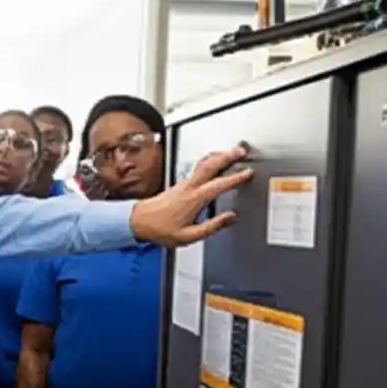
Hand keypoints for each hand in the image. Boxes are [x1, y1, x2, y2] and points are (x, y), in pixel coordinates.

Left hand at [129, 146, 252, 245]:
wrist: (138, 221)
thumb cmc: (160, 229)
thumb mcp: (189, 236)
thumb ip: (212, 226)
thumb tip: (230, 218)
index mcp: (193, 199)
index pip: (218, 184)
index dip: (235, 178)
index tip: (247, 173)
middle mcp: (188, 187)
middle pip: (210, 165)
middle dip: (227, 156)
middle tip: (241, 151)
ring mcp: (183, 183)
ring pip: (203, 163)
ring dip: (218, 156)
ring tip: (232, 152)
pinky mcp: (180, 184)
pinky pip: (198, 168)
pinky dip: (210, 162)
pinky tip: (215, 163)